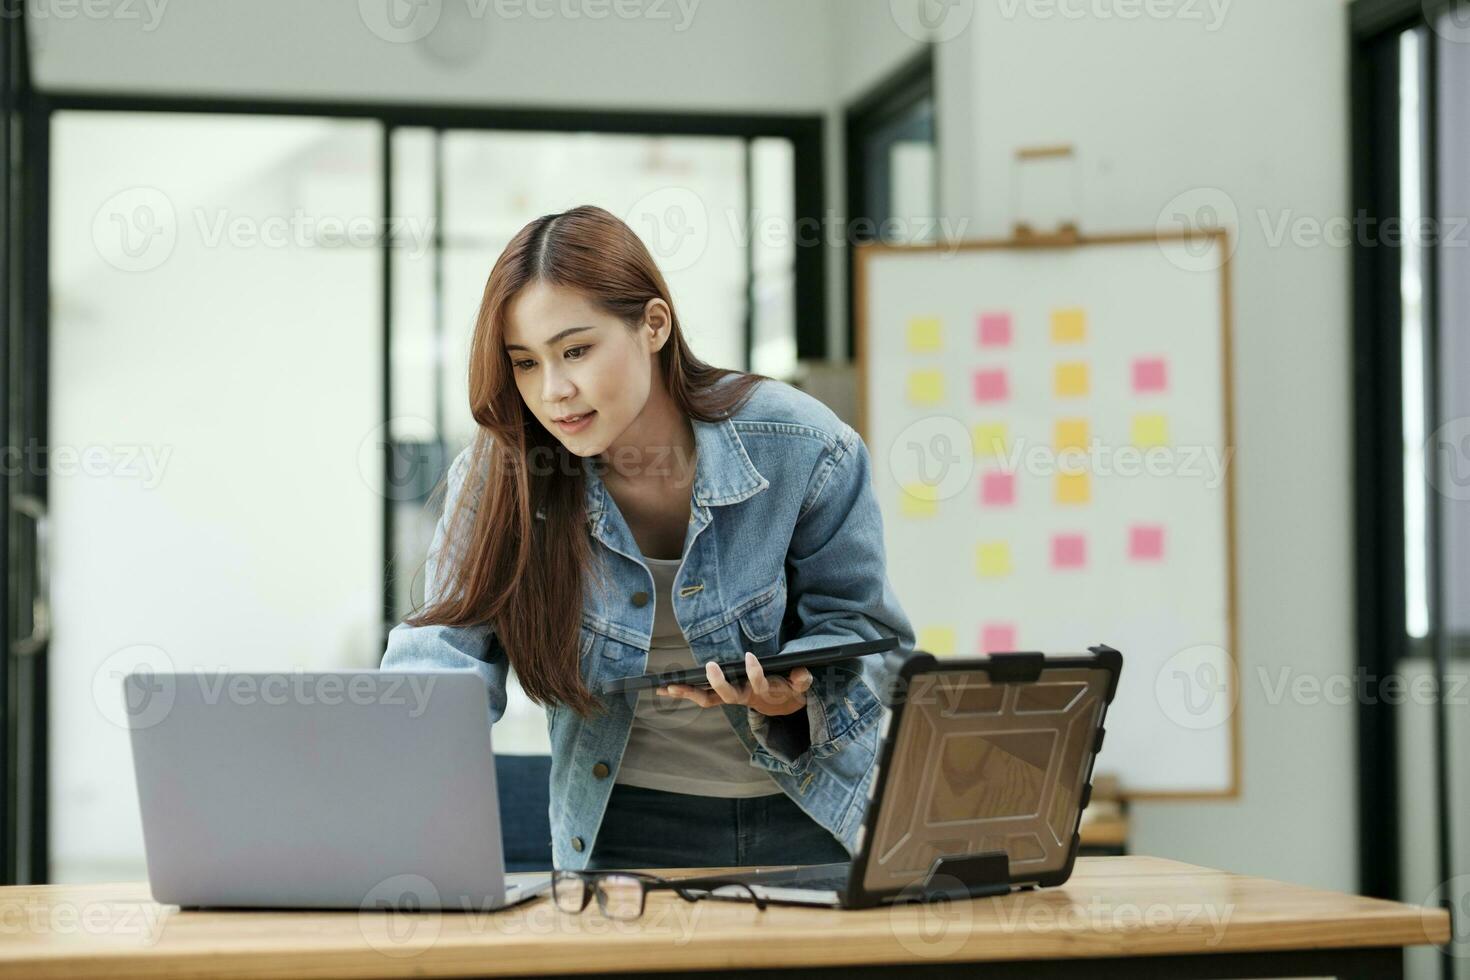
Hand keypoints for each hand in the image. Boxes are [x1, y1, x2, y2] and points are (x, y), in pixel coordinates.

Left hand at [656, 652, 812, 716]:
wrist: (778, 706)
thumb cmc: (786, 689)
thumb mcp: (798, 686)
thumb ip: (801, 680)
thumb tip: (801, 673)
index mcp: (763, 692)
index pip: (759, 684)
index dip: (755, 673)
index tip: (750, 657)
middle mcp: (743, 696)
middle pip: (727, 695)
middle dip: (718, 682)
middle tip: (709, 666)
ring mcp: (729, 697)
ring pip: (707, 699)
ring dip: (688, 693)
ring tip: (669, 686)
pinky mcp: (719, 697)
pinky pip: (698, 697)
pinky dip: (681, 693)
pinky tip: (662, 690)